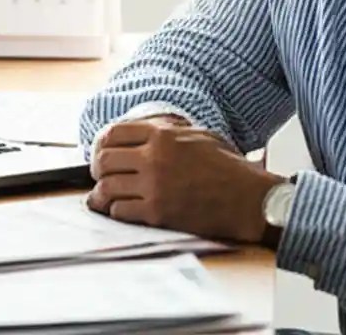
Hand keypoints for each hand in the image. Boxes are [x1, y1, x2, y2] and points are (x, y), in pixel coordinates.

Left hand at [86, 119, 284, 243]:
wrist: (248, 199)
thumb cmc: (229, 168)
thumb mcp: (199, 135)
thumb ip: (169, 132)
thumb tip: (144, 133)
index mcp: (163, 135)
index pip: (113, 133)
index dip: (101, 144)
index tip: (101, 153)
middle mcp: (154, 158)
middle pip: (103, 160)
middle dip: (97, 169)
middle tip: (101, 176)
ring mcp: (154, 187)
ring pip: (106, 188)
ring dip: (102, 193)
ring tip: (105, 196)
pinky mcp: (157, 213)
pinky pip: (120, 211)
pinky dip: (116, 211)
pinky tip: (123, 209)